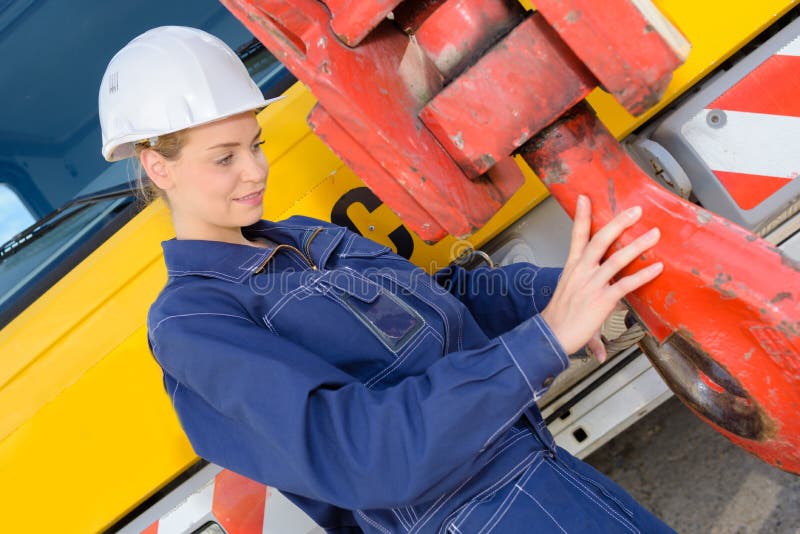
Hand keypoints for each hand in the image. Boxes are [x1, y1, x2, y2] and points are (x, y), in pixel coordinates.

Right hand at [541, 195, 662, 361]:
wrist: (551, 336)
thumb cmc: (558, 321)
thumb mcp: (570, 306)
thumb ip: (589, 319)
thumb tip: (600, 351)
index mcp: (572, 268)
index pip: (576, 236)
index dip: (581, 216)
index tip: (585, 198)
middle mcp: (581, 271)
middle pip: (600, 240)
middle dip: (618, 223)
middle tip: (635, 210)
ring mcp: (592, 284)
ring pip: (617, 258)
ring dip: (637, 244)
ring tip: (653, 234)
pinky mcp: (602, 299)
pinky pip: (626, 284)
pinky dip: (642, 275)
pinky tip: (656, 268)